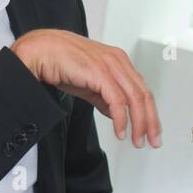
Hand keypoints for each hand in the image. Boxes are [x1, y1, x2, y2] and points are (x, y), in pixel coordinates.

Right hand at [11, 29, 161, 148]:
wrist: (40, 51)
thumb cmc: (59, 62)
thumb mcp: (88, 83)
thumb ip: (104, 97)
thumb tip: (117, 114)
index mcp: (118, 60)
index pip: (142, 89)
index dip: (150, 113)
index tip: (151, 130)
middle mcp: (117, 61)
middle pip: (144, 95)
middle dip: (151, 121)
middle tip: (152, 141)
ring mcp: (110, 65)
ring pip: (134, 98)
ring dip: (139, 123)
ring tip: (136, 140)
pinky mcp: (99, 72)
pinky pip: (117, 100)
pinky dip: (121, 118)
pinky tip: (120, 131)